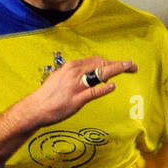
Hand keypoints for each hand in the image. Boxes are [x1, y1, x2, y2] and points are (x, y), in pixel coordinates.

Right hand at [0, 57, 136, 167]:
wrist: (36, 108)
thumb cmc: (47, 95)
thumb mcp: (59, 78)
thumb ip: (73, 75)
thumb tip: (86, 74)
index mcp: (71, 66)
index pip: (96, 60)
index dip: (110, 61)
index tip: (121, 64)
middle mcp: (75, 72)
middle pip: (102, 63)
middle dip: (119, 64)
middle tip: (132, 66)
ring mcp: (76, 85)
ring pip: (101, 73)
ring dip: (117, 69)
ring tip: (130, 69)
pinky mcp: (77, 99)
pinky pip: (94, 91)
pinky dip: (105, 87)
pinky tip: (112, 86)